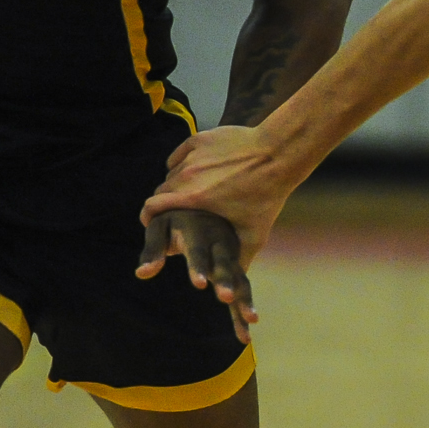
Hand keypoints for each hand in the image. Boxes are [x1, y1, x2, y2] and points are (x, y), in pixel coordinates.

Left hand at [136, 208, 256, 341]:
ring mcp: (231, 257)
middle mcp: (221, 244)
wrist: (203, 207)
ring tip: (250, 320)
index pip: (198, 251)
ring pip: (240, 279)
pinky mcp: (236, 269)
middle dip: (227, 282)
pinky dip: (243, 311)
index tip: (199, 284)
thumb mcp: (159, 228)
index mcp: (200, 232)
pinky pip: (241, 291)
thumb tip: (142, 274)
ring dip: (244, 299)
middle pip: (225, 265)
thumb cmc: (174, 220)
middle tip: (226, 298)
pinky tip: (245, 335)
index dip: (199, 266)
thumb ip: (152, 250)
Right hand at [140, 122, 293, 287]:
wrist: (280, 154)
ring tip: (187, 193)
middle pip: (161, 190)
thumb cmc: (268, 196)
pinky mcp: (201, 138)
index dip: (149, 217)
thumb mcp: (254, 233)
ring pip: (172, 171)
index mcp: (192, 198)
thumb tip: (235, 288)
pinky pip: (182, 153)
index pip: (152, 208)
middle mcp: (187, 174)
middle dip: (165, 203)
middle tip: (173, 212)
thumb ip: (238, 259)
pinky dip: (184, 162)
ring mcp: (193, 154)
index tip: (151, 224)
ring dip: (176, 183)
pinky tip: (194, 169)